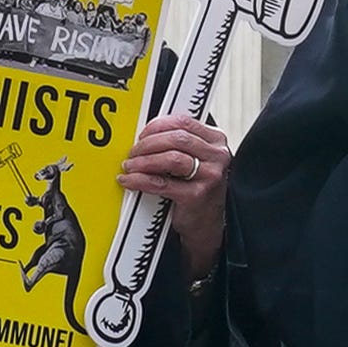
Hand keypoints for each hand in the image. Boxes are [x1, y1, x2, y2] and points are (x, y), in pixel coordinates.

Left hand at [122, 108, 232, 282]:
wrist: (206, 224)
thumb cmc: (197, 188)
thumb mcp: (197, 159)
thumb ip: (180, 144)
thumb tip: (146, 134)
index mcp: (217, 141)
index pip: (185, 122)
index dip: (158, 125)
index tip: (142, 133)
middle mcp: (218, 156)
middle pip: (177, 138)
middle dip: (148, 143)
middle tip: (133, 152)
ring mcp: (210, 176)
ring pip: (171, 158)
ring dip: (144, 160)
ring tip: (130, 166)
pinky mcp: (197, 196)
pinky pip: (162, 183)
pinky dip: (140, 180)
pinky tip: (129, 180)